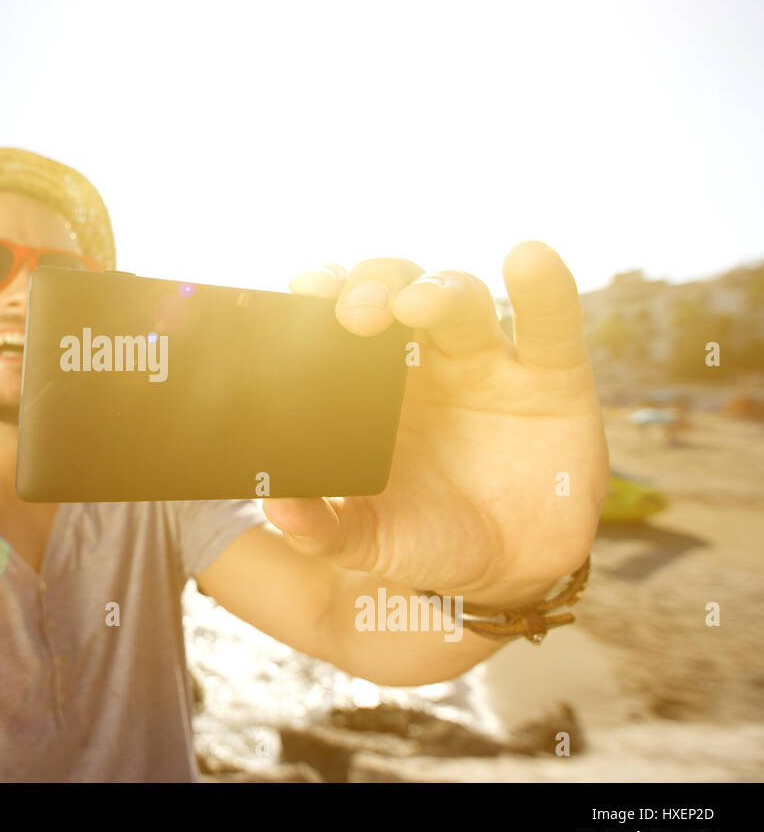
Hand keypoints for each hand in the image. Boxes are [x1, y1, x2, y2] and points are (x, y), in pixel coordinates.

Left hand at [263, 242, 608, 607]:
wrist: (511, 572)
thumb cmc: (427, 540)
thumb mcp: (371, 541)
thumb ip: (322, 529)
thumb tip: (277, 509)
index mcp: (370, 386)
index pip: (340, 318)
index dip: (324, 294)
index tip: (305, 292)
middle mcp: (426, 359)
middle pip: (397, 289)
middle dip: (374, 286)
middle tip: (355, 312)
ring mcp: (489, 362)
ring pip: (462, 298)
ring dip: (437, 291)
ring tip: (414, 305)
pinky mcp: (553, 378)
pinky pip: (551, 323)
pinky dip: (544, 288)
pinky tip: (528, 259)